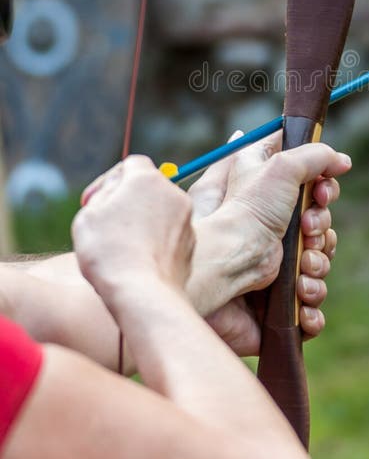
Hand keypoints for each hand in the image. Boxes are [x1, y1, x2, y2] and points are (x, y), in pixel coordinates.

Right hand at [72, 156, 193, 312]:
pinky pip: (168, 235)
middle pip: (147, 187)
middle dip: (126, 200)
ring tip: (118, 246)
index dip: (108, 180)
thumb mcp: (89, 214)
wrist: (143, 294)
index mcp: (148, 179)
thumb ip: (104, 193)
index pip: (131, 164)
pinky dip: (153, 241)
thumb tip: (117, 190)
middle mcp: (173, 194)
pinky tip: (135, 260)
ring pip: (159, 212)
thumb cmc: (109, 252)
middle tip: (103, 223)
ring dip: (140, 221)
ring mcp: (186, 220)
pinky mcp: (190, 245)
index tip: (90, 201)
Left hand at [187, 133, 345, 355]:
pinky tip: (301, 296)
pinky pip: (310, 300)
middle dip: (321, 227)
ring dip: (318, 264)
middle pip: (318, 221)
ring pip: (319, 261)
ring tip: (302, 269)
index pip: (306, 181)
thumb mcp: (280, 166)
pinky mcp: (276, 298)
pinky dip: (312, 302)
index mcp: (265, 191)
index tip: (322, 190)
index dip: (321, 184)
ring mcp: (274, 261)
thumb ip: (315, 156)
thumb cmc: (245, 211)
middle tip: (307, 229)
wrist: (223, 265)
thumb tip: (342, 160)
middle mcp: (269, 223)